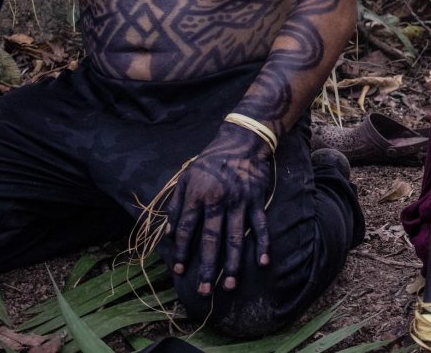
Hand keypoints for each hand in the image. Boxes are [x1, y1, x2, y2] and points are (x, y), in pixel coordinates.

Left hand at [165, 123, 272, 293]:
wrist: (243, 140)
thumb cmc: (211, 160)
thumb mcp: (187, 176)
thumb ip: (177, 204)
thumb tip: (168, 232)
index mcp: (197, 194)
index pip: (186, 228)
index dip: (181, 250)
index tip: (178, 269)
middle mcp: (217, 200)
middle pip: (211, 239)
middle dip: (207, 267)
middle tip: (204, 290)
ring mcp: (239, 202)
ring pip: (235, 238)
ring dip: (233, 264)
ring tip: (230, 286)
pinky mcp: (256, 201)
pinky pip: (260, 226)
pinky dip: (262, 244)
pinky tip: (262, 263)